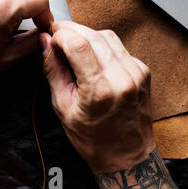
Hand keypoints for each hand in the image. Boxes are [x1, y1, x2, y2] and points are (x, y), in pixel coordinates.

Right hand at [41, 22, 187, 188]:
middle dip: (72, 31)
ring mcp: (136, 73)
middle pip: (93, 35)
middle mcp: (122, 77)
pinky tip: (92, 58)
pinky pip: (119, 47)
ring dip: (87, 36)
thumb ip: (53, 71)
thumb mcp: (63, 108)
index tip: (50, 36)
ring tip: (73, 48)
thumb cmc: (93, 140)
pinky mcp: (142, 71)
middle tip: (57, 37)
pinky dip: (102, 46)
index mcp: (100, 90)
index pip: (78, 43)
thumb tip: (45, 43)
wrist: (127, 157)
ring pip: (108, 36)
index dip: (60, 34)